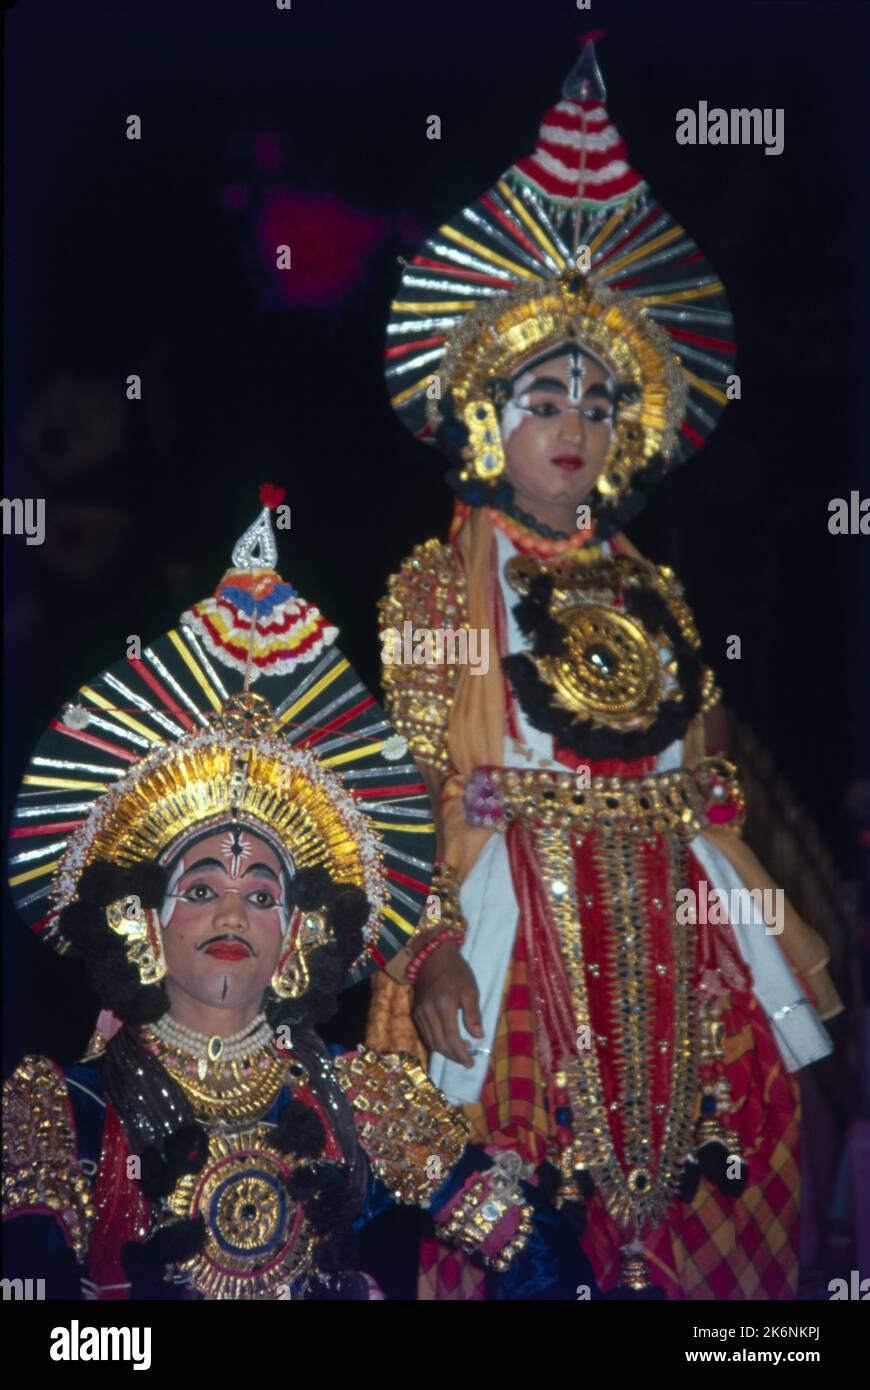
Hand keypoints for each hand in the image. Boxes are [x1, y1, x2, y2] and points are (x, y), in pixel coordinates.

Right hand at [412, 941, 483, 1068]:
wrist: (432, 956)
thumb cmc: (456, 971)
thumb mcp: (470, 990)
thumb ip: (473, 1014)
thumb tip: (478, 1036)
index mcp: (444, 1005)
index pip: (451, 1038)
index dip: (460, 1054)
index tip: (470, 1063)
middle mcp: (428, 1012)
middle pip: (439, 1043)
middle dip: (453, 1056)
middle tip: (466, 1061)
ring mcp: (419, 1012)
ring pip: (430, 1041)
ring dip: (445, 1051)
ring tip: (460, 1052)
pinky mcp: (415, 1012)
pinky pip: (425, 1034)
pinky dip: (436, 1042)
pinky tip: (447, 1042)